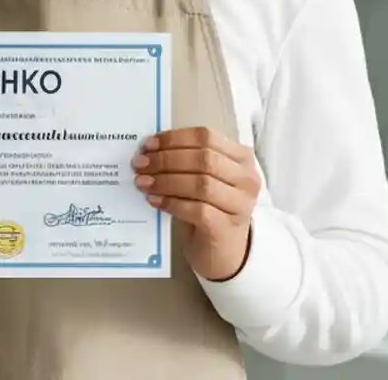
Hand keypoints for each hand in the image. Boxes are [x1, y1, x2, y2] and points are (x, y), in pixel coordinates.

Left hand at [133, 127, 260, 280]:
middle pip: (203, 159)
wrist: (223, 251)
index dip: (174, 138)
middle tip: (140, 164)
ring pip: (201, 184)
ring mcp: (240, 204)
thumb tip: (149, 151)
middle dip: (166, 159)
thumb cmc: (210, 209)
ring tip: (143, 182)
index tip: (148, 144)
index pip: (206, 137)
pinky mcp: (227, 227)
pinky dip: (172, 203)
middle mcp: (246, 178)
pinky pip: (197, 210)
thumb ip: (186, 162)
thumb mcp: (204, 179)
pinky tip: (154, 200)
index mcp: (241, 158)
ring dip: (166, 181)